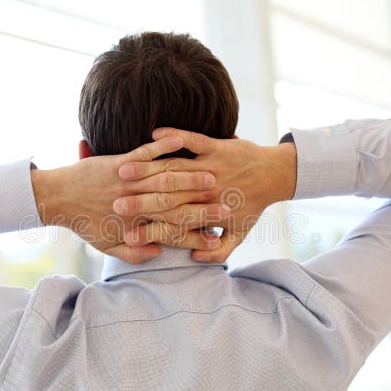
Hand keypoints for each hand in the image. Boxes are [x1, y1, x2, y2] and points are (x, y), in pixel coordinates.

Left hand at [31, 136, 230, 262]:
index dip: (198, 231)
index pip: (174, 230)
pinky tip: (181, 142)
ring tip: (212, 176)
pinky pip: (144, 152)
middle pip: (176, 205)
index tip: (219, 231)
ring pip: (164, 179)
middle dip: (203, 204)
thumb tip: (157, 252)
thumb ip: (133, 252)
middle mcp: (134, 204)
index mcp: (134, 225)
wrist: (55, 198)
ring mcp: (127, 182)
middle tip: (228, 203)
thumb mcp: (107, 246)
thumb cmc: (83, 223)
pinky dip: (163, 146)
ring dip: (190, 176)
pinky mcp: (119, 164)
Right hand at [114, 128, 296, 261]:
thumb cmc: (254, 205)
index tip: (127, 237)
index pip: (175, 226)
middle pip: (168, 199)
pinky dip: (174, 136)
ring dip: (148, 169)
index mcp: (211, 214)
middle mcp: (209, 192)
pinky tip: (155, 133)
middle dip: (139, 202)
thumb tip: (196, 257)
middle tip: (114, 206)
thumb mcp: (240, 234)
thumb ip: (218, 250)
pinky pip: (193, 139)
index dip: (150, 233)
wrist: (276, 175)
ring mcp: (212, 167)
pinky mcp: (217, 147)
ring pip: (174, 169)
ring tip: (123, 172)